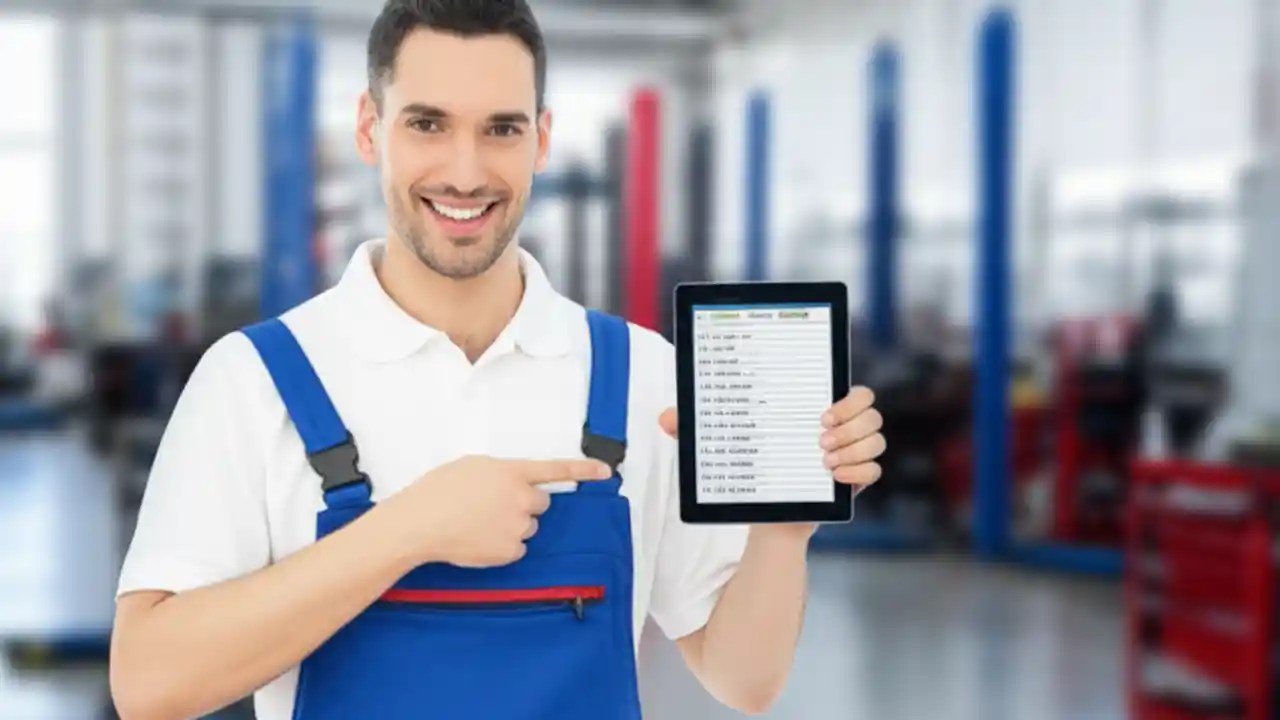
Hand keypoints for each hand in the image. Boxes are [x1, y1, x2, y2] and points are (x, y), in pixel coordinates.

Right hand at [380, 455, 612, 567]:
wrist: (419, 523)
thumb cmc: (438, 491)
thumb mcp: (472, 467)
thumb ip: (501, 472)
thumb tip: (511, 483)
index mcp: (512, 472)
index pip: (556, 469)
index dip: (584, 469)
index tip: (607, 471)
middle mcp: (521, 498)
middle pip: (541, 502)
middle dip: (525, 503)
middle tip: (494, 505)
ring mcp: (518, 526)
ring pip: (528, 526)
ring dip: (512, 524)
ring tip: (479, 523)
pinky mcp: (511, 551)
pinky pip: (518, 547)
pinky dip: (503, 545)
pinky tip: (479, 539)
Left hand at [658, 386, 886, 540]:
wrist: (764, 510)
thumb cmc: (748, 468)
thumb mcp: (724, 445)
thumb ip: (695, 430)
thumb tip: (664, 418)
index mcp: (817, 409)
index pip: (854, 390)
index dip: (849, 396)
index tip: (820, 412)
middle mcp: (841, 428)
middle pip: (872, 410)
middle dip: (853, 423)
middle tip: (819, 439)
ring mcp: (852, 454)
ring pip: (877, 439)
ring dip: (856, 447)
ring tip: (823, 460)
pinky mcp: (853, 482)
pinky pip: (875, 471)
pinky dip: (859, 471)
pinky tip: (834, 477)